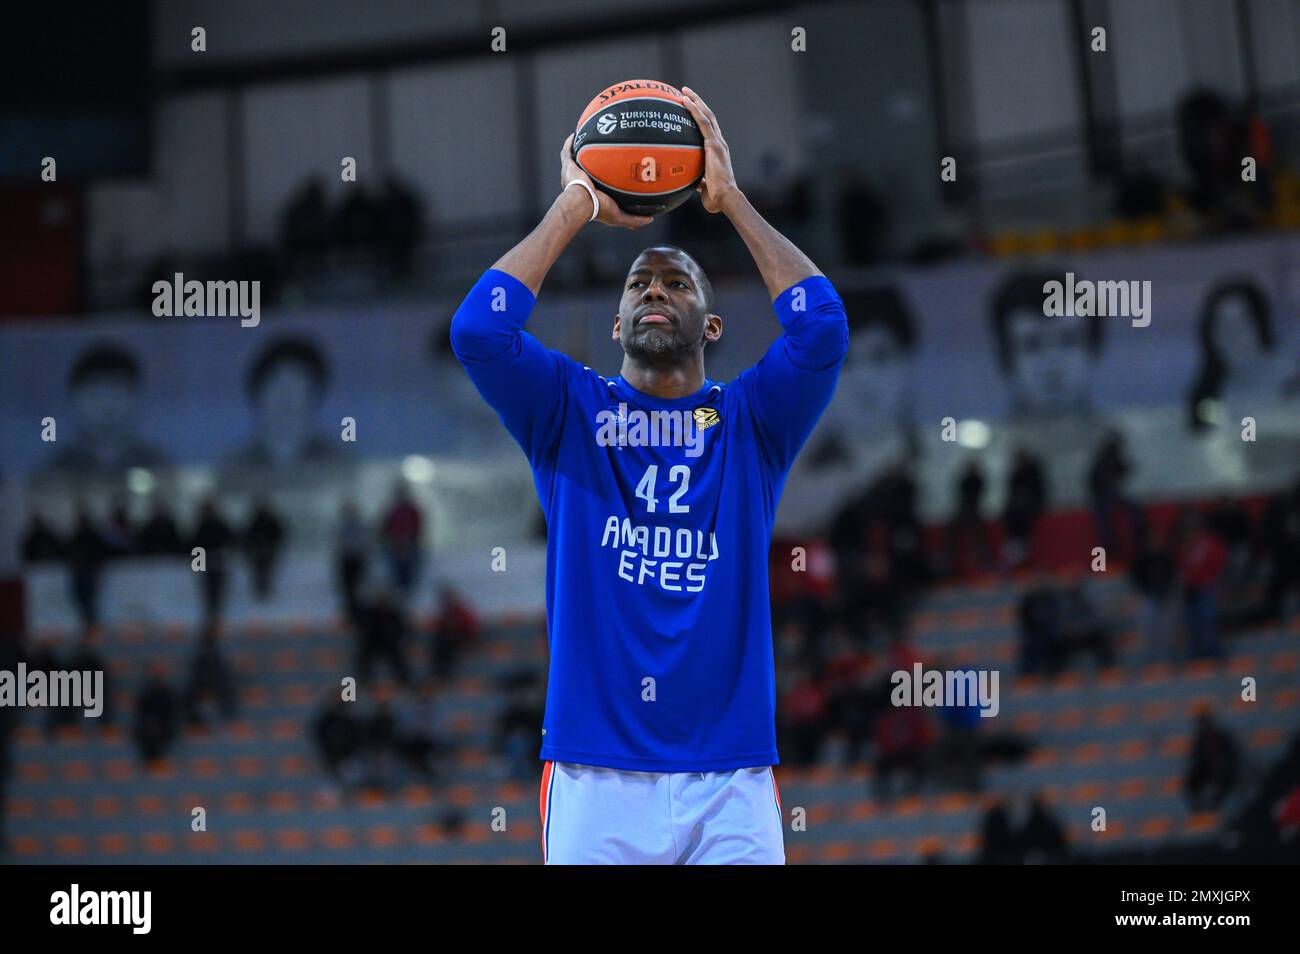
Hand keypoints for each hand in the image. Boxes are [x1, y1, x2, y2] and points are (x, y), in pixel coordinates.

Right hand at [560, 134, 652, 228]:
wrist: (582, 202)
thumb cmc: (599, 209)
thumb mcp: (620, 216)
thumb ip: (634, 219)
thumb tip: (650, 219)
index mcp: (591, 193)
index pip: (597, 184)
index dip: (603, 179)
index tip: (612, 172)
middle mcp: (580, 183)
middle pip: (585, 169)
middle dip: (591, 162)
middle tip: (602, 153)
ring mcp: (572, 174)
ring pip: (574, 159)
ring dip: (579, 151)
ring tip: (588, 139)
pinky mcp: (568, 166)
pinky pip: (567, 151)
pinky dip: (569, 143)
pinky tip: (576, 134)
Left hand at [680, 87, 740, 213]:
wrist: (725, 198)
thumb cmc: (716, 198)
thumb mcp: (704, 187)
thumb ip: (698, 181)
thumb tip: (688, 182)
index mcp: (718, 152)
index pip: (709, 130)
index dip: (701, 118)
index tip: (691, 109)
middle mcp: (719, 143)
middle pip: (708, 117)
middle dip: (698, 104)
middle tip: (686, 93)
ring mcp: (718, 142)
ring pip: (706, 115)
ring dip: (695, 101)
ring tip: (684, 91)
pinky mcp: (714, 144)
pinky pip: (702, 122)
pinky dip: (694, 109)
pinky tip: (684, 101)